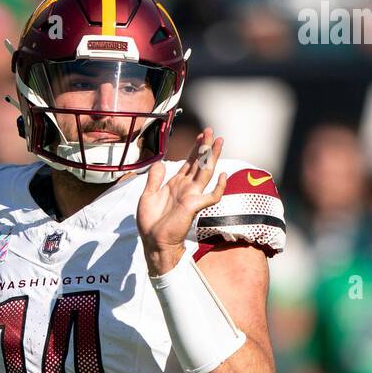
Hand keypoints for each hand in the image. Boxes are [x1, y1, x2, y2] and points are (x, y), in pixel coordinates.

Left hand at [137, 128, 225, 275]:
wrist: (154, 242)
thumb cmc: (150, 223)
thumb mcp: (147, 196)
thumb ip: (154, 179)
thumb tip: (159, 163)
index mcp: (176, 184)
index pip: (189, 163)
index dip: (195, 149)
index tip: (200, 135)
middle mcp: (186, 188)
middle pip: (199, 163)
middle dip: (205, 146)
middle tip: (211, 130)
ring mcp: (192, 196)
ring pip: (206, 172)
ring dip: (213, 156)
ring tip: (219, 141)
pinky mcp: (194, 206)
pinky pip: (212, 196)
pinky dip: (220, 187)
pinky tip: (224, 176)